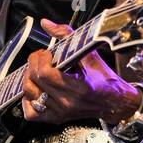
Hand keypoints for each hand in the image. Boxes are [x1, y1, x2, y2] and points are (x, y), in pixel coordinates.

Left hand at [22, 19, 142, 124]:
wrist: (114, 102)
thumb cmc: (105, 79)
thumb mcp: (90, 54)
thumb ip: (67, 36)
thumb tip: (46, 24)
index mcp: (77, 88)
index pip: (44, 74)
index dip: (41, 59)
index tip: (48, 53)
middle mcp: (66, 103)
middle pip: (34, 82)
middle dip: (33, 64)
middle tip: (41, 58)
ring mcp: (60, 112)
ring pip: (29, 96)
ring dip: (29, 79)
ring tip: (37, 71)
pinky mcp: (57, 118)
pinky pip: (32, 114)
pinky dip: (28, 101)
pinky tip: (36, 90)